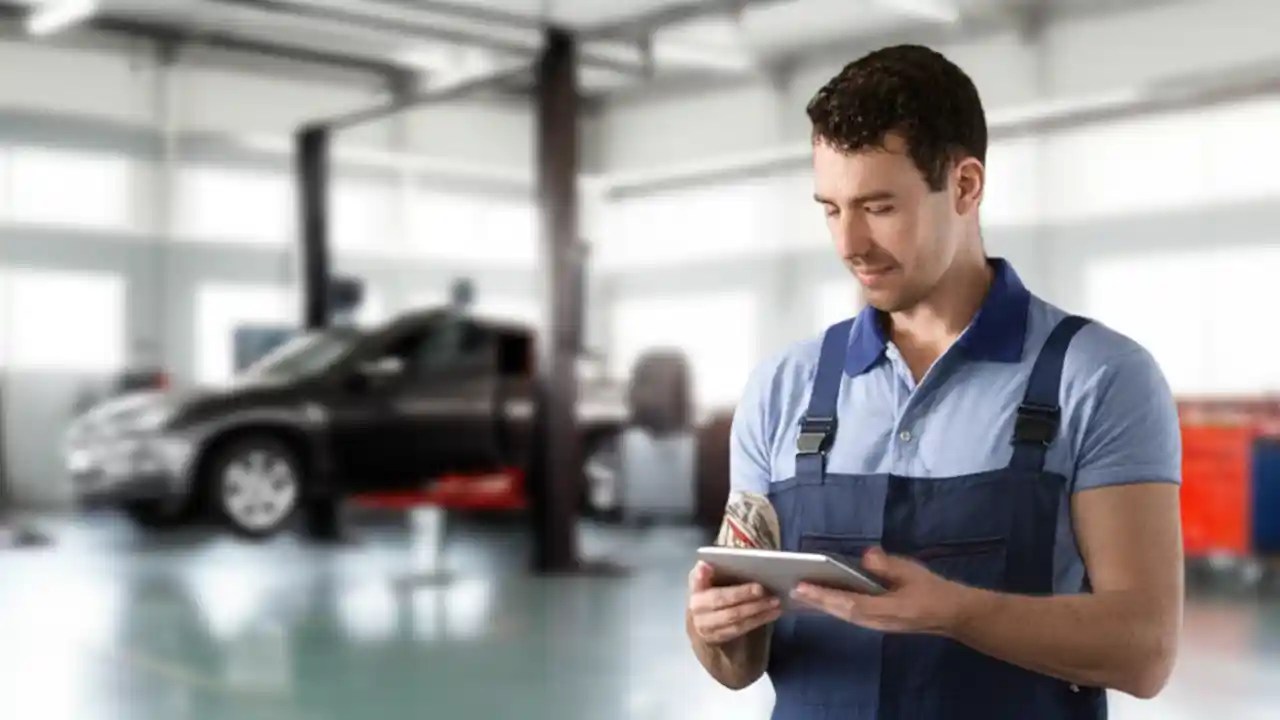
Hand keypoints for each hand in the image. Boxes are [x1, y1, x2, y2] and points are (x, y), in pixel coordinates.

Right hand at [688, 561, 782, 644]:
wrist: (709, 628)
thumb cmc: (717, 598)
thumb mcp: (716, 583)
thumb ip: (720, 572)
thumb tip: (721, 563)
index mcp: (696, 588)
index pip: (696, 580)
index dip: (700, 575)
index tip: (706, 566)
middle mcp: (696, 607)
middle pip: (719, 599)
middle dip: (741, 593)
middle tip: (762, 589)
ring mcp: (705, 626)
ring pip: (733, 617)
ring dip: (756, 609)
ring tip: (775, 602)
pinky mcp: (718, 639)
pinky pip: (741, 629)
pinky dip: (759, 620)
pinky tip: (773, 613)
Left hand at [791, 547, 973, 635]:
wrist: (953, 614)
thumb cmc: (933, 591)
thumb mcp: (911, 572)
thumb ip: (887, 565)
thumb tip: (866, 557)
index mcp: (885, 610)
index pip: (848, 603)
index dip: (824, 595)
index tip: (802, 587)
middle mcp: (876, 621)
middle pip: (840, 612)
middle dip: (816, 601)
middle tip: (792, 588)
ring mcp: (877, 625)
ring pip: (843, 615)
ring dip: (823, 605)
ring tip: (802, 593)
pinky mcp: (878, 623)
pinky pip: (851, 615)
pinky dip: (835, 607)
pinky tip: (825, 599)